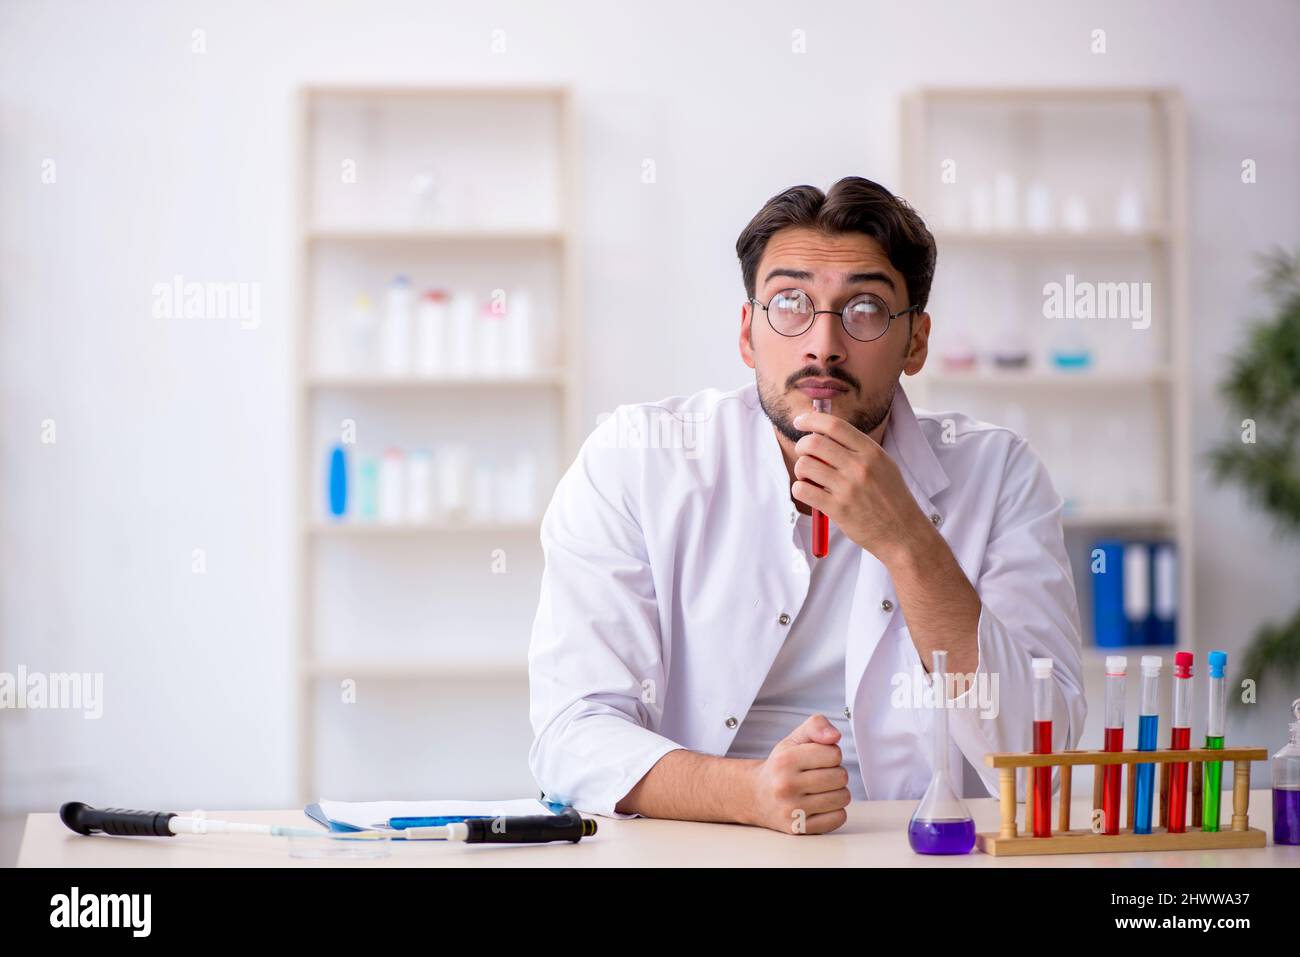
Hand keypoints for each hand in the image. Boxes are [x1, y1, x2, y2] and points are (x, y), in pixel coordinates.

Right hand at [744, 714, 850, 833]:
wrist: (756, 795)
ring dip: (836, 793)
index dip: (831, 754)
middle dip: (835, 773)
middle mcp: (786, 786)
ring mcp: (792, 810)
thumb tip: (835, 736)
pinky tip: (819, 805)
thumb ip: (817, 725)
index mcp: (786, 760)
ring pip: (842, 798)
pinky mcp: (799, 829)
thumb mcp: (794, 739)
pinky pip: (838, 818)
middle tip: (819, 775)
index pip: (834, 753)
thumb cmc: (780, 766)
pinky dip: (834, 812)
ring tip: (819, 790)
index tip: (818, 759)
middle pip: (840, 777)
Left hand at [791, 408, 934, 565]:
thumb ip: (857, 449)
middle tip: (804, 454)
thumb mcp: (883, 465)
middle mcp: (859, 467)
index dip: (812, 419)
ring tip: (810, 478)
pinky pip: (803, 490)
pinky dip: (801, 489)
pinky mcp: (837, 509)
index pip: (834, 425)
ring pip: (804, 465)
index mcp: (872, 452)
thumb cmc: (891, 498)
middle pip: (814, 443)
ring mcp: (848, 488)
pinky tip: (811, 492)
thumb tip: (824, 434)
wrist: (903, 533)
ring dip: (801, 470)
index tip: (800, 421)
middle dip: (801, 446)